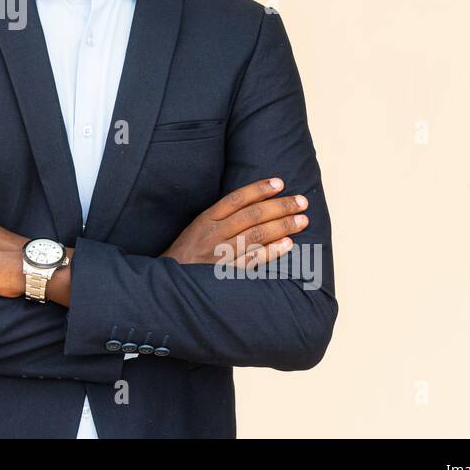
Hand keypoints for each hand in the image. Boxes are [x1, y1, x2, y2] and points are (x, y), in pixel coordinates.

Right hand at [160, 177, 308, 266]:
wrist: (167, 286)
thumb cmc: (186, 257)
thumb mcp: (196, 231)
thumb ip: (219, 219)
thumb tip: (252, 206)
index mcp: (205, 220)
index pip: (235, 199)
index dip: (258, 189)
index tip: (280, 183)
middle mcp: (213, 234)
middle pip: (251, 215)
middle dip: (280, 206)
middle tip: (302, 202)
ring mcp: (219, 254)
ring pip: (255, 235)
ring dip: (282, 226)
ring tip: (302, 220)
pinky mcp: (225, 274)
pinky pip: (252, 259)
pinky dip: (271, 251)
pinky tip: (288, 244)